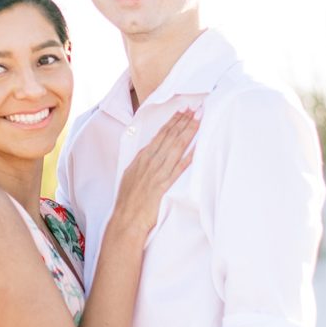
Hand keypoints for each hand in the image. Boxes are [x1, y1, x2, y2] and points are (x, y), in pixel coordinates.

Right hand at [110, 107, 199, 241]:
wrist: (126, 220)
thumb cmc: (128, 200)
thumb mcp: (130, 174)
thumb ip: (141, 162)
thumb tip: (149, 152)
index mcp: (141, 157)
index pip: (160, 134)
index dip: (173, 121)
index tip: (183, 110)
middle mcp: (149, 161)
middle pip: (170, 136)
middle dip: (184, 120)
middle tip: (196, 107)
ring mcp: (157, 172)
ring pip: (175, 147)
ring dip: (188, 131)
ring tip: (199, 118)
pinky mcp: (163, 185)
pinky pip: (179, 168)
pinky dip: (189, 156)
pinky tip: (198, 146)